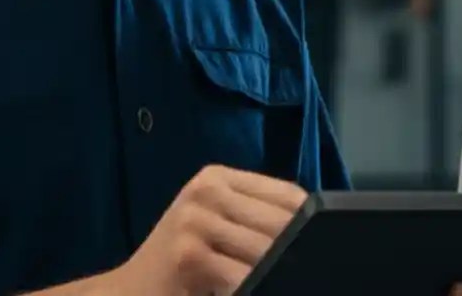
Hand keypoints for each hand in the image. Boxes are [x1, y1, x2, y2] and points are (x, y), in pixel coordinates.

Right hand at [108, 165, 307, 295]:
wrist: (130, 291)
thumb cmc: (180, 262)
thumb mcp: (217, 225)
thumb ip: (257, 220)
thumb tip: (317, 231)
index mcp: (216, 177)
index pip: (287, 195)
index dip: (314, 223)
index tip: (331, 244)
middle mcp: (206, 190)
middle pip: (281, 222)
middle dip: (302, 250)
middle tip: (321, 267)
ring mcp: (195, 219)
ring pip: (268, 251)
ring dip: (284, 272)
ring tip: (296, 281)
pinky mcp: (188, 254)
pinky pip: (244, 276)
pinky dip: (260, 288)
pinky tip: (259, 291)